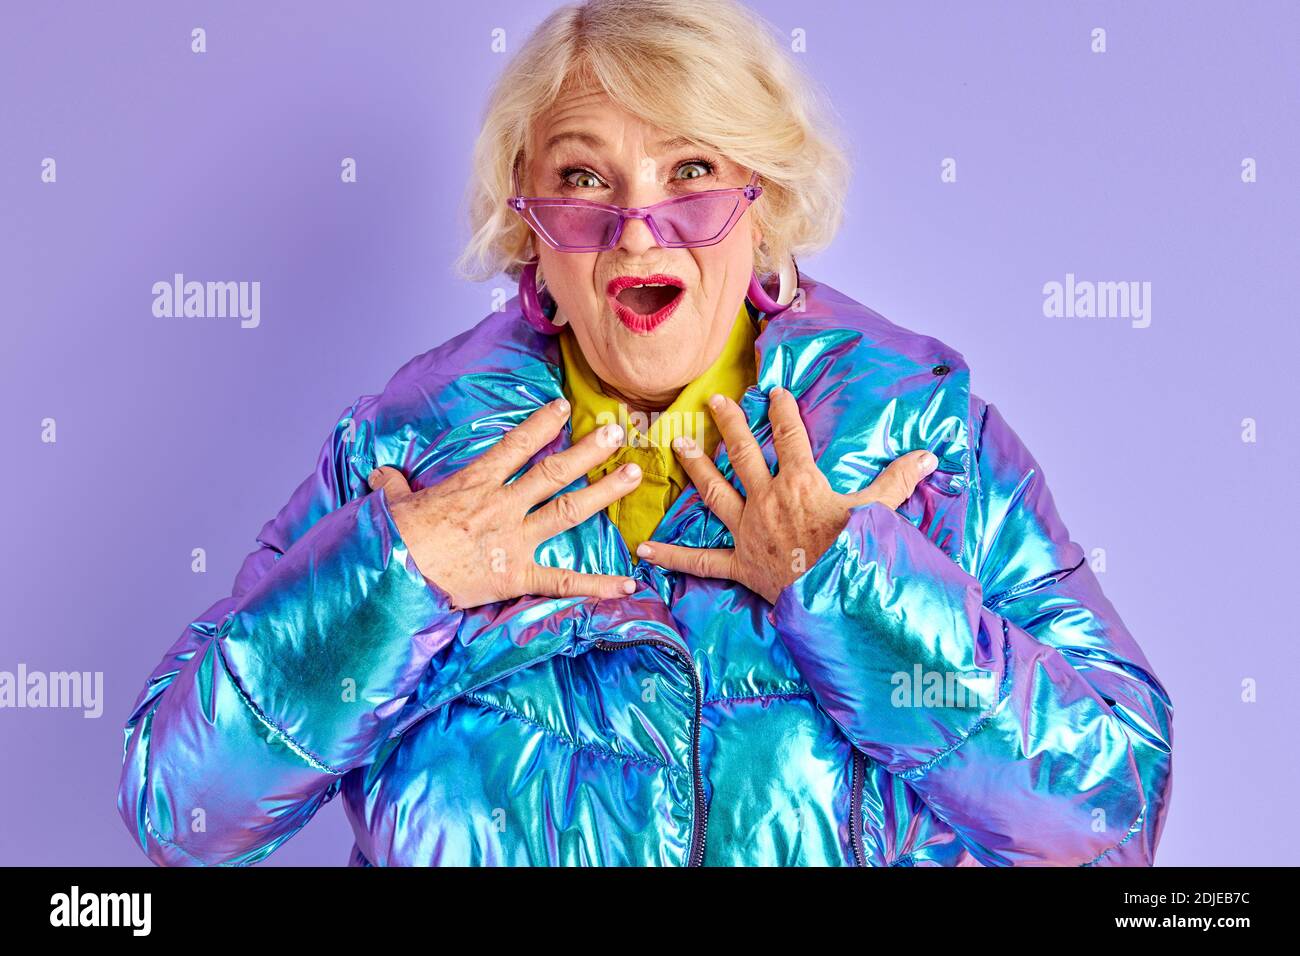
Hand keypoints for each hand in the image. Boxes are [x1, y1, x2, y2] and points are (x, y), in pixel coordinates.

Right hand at [367, 398, 641, 609]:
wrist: (394, 577)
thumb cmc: (394, 539)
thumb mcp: (392, 503)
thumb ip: (394, 486)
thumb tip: (382, 475)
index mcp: (475, 483)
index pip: (515, 446)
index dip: (542, 425)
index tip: (564, 407)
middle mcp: (503, 506)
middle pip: (554, 473)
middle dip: (589, 451)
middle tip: (618, 432)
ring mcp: (514, 540)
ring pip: (568, 512)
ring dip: (604, 493)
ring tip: (634, 475)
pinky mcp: (517, 576)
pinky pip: (563, 581)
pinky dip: (597, 585)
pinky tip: (627, 582)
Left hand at [636, 386, 938, 603]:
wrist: (837, 596)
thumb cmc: (858, 554)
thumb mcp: (880, 512)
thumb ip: (898, 481)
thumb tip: (928, 455)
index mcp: (801, 482)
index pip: (792, 436)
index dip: (784, 411)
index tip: (774, 391)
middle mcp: (767, 499)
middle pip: (744, 453)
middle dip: (729, 425)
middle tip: (713, 401)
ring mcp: (748, 530)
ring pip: (715, 491)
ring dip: (696, 467)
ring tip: (678, 444)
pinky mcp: (738, 563)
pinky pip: (701, 559)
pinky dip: (673, 557)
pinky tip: (644, 550)